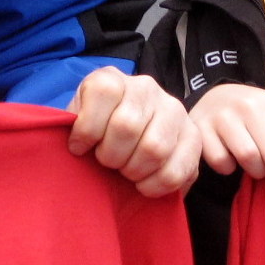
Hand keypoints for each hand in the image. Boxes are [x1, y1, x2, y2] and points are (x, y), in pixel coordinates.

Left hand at [67, 69, 199, 197]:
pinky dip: (154, 186)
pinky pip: (175, 170)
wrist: (129, 141)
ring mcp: (174, 110)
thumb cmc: (96, 136)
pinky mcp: (194, 137)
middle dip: (110, 156)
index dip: (87, 128)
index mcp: (112, 79)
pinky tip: (143, 185)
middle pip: (127, 126)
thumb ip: (71, 127)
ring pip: (154, 148)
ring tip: (126, 172)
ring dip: (134, 171)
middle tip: (107, 164)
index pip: (103, 92)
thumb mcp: (75, 123)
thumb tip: (76, 146)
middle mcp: (146, 88)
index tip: (79, 148)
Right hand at [190, 83, 264, 203]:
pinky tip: (231, 160)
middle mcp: (251, 107)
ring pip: (250, 159)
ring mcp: (224, 117)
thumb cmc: (254, 115)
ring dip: (258, 172)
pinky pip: (222, 162)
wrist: (213, 96)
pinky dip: (228, 168)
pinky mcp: (201, 129)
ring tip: (258, 169)